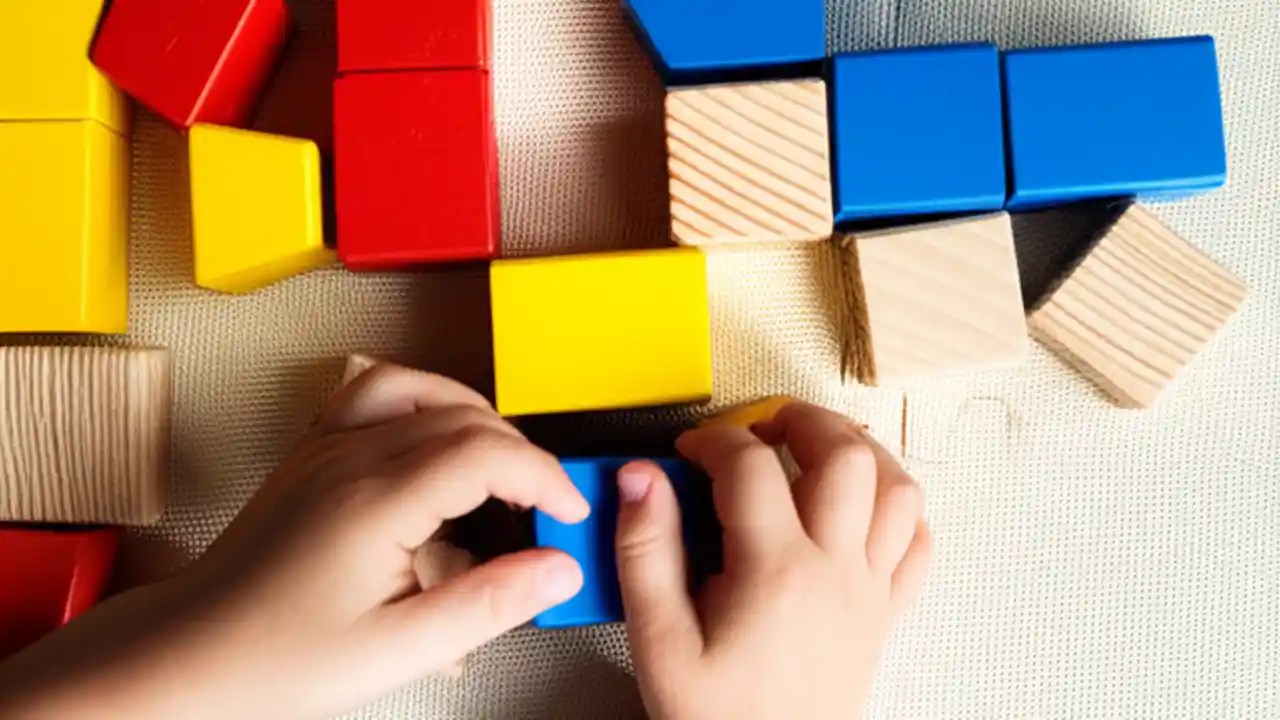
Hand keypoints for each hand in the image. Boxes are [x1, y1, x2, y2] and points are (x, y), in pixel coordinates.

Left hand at [0, 365, 588, 718]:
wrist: (192, 653)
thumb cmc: (276, 658)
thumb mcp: (398, 650)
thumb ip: (488, 604)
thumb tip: (558, 568)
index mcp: (373, 502)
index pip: (486, 454)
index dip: (544, 477)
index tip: (568, 511)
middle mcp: (348, 458)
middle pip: (464, 417)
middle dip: (522, 456)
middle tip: (545, 507)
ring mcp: (325, 447)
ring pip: (422, 388)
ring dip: (477, 417)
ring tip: (503, 466)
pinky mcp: (312, 451)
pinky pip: (375, 390)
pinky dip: (423, 399)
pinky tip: (436, 434)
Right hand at [615, 401, 931, 719]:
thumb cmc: (716, 718)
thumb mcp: (659, 639)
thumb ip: (646, 549)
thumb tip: (641, 478)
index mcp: (775, 571)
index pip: (750, 465)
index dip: (713, 440)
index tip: (687, 452)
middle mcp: (834, 571)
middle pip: (846, 455)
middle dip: (802, 419)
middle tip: (762, 424)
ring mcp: (869, 591)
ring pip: (898, 490)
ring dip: (861, 452)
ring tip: (818, 447)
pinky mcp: (885, 615)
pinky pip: (918, 546)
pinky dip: (899, 511)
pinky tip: (864, 506)